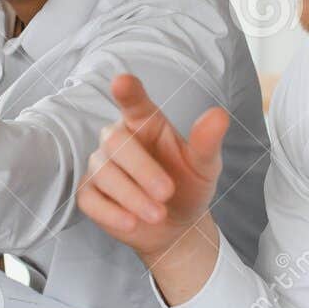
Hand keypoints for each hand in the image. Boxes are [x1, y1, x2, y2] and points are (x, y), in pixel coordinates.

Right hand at [76, 74, 227, 298]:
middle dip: (142, 169)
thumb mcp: (204, 166)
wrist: (176, 226)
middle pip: (116, 141)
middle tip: (167, 193)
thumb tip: (219, 115)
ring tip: (158, 215)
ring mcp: (100, 165)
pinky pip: (90, 200)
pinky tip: (132, 223)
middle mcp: (119, 139)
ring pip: (104, 172)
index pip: (134, 102)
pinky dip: (112, 213)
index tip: (122, 81)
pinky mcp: (89, 193)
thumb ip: (207, 142)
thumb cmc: (188, 185)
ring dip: (132, 196)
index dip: (127, 92)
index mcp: (146, 123)